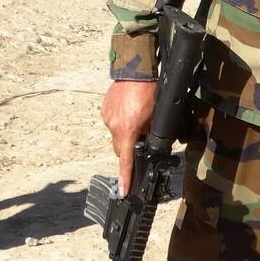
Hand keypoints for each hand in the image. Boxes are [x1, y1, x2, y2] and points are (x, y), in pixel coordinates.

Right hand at [101, 80, 157, 195]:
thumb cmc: (148, 91)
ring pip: (116, 134)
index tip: (124, 190)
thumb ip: (149, 132)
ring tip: (136, 117)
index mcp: (127, 130)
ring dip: (125, 132)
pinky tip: (129, 110)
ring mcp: (107, 117)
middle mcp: (114, 126)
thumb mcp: (154, 115)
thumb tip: (148, 142)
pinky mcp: (104, 109)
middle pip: (119, 148)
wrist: (134, 70)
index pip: (125, 160)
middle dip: (128, 148)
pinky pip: (112, 121)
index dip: (126, 177)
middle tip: (140, 138)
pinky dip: (120, 121)